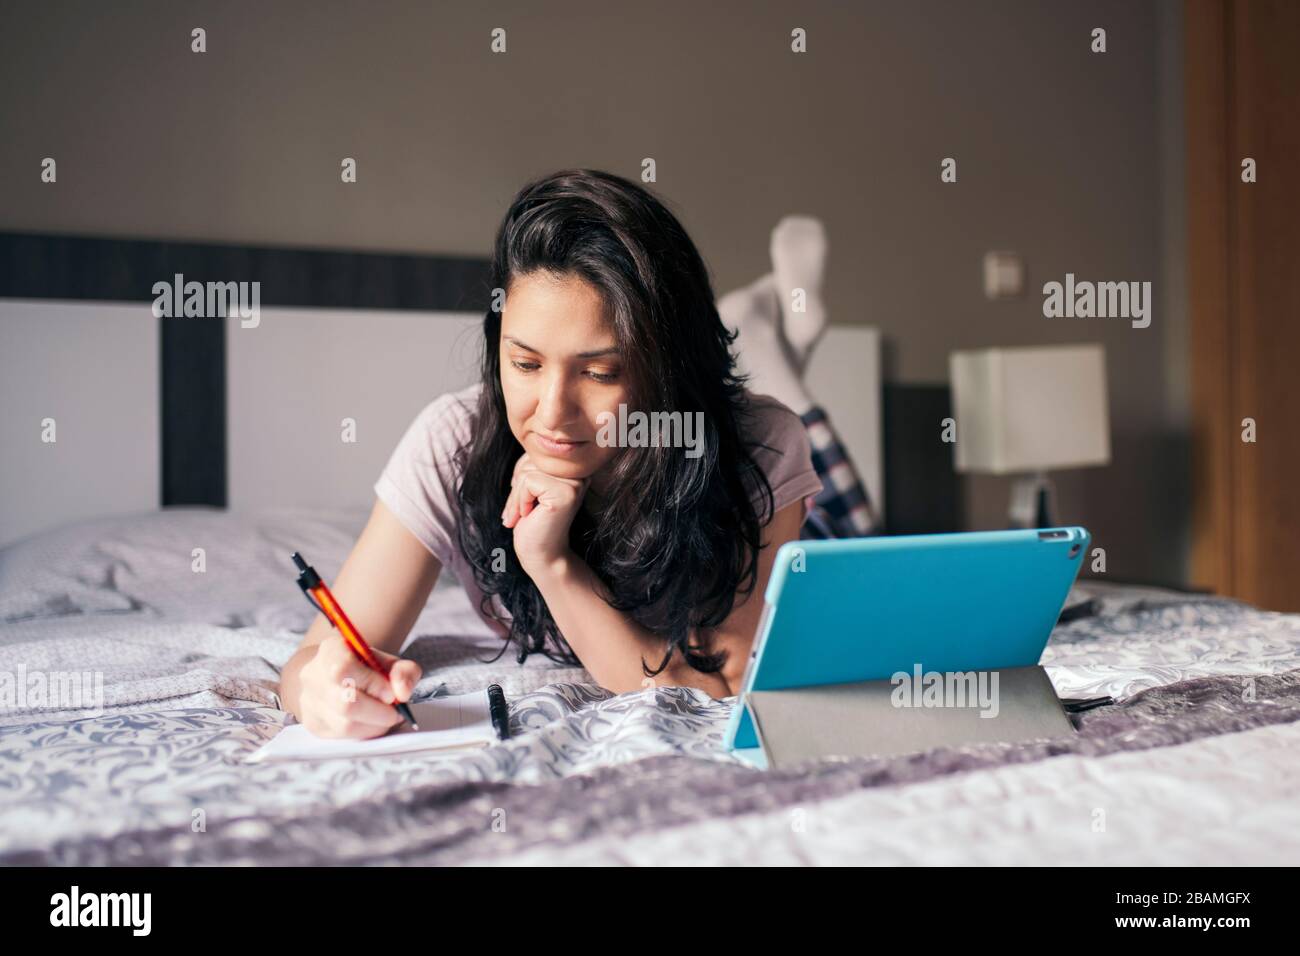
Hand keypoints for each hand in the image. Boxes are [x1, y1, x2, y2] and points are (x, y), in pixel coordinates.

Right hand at [294, 632, 421, 738]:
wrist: (340, 679)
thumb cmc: (368, 669)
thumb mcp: (390, 663)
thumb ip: (404, 672)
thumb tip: (402, 693)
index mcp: (331, 650)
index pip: (344, 669)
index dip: (372, 684)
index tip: (391, 694)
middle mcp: (313, 675)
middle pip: (344, 703)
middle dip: (378, 712)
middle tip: (395, 711)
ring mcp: (309, 702)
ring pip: (344, 725)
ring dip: (374, 725)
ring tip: (385, 716)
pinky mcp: (313, 724)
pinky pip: (343, 736)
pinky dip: (365, 732)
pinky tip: (372, 722)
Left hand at [502, 452, 587, 576]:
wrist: (541, 555)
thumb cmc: (533, 523)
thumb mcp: (532, 487)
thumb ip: (534, 464)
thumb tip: (525, 439)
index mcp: (573, 469)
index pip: (536, 454)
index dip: (521, 476)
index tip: (521, 501)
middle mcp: (579, 473)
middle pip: (531, 460)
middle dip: (517, 487)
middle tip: (518, 512)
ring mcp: (575, 482)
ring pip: (527, 472)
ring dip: (516, 497)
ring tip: (522, 516)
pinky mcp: (566, 493)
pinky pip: (528, 482)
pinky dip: (520, 500)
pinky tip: (529, 516)